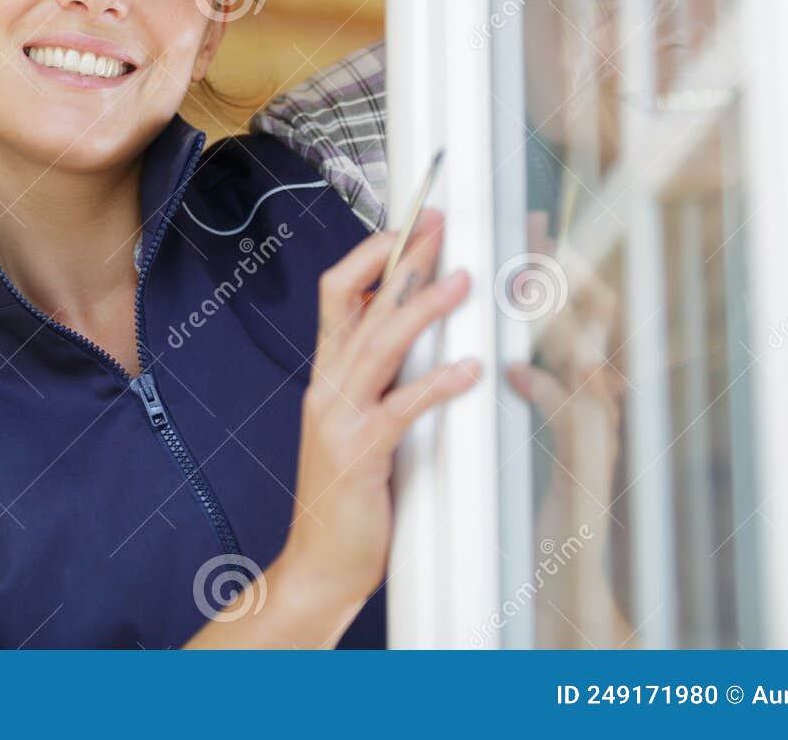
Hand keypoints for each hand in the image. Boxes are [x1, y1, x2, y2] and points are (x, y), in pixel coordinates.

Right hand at [281, 207, 479, 620]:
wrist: (319, 562)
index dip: (372, 256)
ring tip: (461, 282)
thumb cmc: (346, 497)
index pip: (338, 296)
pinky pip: (400, 409)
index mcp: (327, 377)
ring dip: (422, 308)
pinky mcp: (360, 455)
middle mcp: (328, 388)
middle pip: (359, 305)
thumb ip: (380, 384)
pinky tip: (468, 370)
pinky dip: (436, 384)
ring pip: (377, 345)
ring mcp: (338, 419)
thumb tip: (425, 344)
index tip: (409, 225)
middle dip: (401, 260)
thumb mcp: (357, 426)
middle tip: (437, 226)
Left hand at [504, 209, 632, 645]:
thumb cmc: (533, 494)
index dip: (558, 263)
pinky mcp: (585, 468)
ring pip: (587, 360)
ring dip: (557, 320)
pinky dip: (546, 392)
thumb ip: (528, 373)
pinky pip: (571, 422)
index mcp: (578, 383)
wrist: (559, 572)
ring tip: (526, 285)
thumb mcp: (534, 422)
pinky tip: (516, 374)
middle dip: (565, 273)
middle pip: (594, 322)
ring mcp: (596, 432)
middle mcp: (596, 400)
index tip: (530, 222)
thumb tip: (504, 326)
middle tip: (535, 234)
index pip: (574, 310)